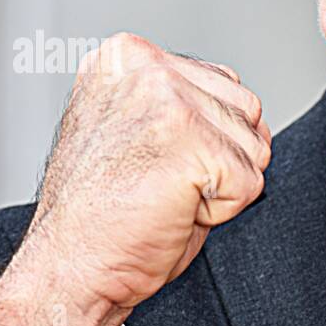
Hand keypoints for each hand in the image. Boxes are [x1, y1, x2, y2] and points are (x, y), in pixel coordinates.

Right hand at [0, 32, 271, 325]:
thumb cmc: (102, 215)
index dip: (206, 141)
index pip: (225, 87)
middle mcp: (146, 66)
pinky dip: (221, 211)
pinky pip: (250, 183)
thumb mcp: (139, 132)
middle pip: (248, 110)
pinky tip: (172, 210)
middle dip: (221, 159)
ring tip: (165, 195)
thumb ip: (185, 104)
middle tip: (161, 184)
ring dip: (222, 185)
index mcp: (128, 57)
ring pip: (255, 146)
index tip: (151, 163)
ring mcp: (167, 98)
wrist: (70, 268)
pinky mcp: (189, 139)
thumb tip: (247, 111)